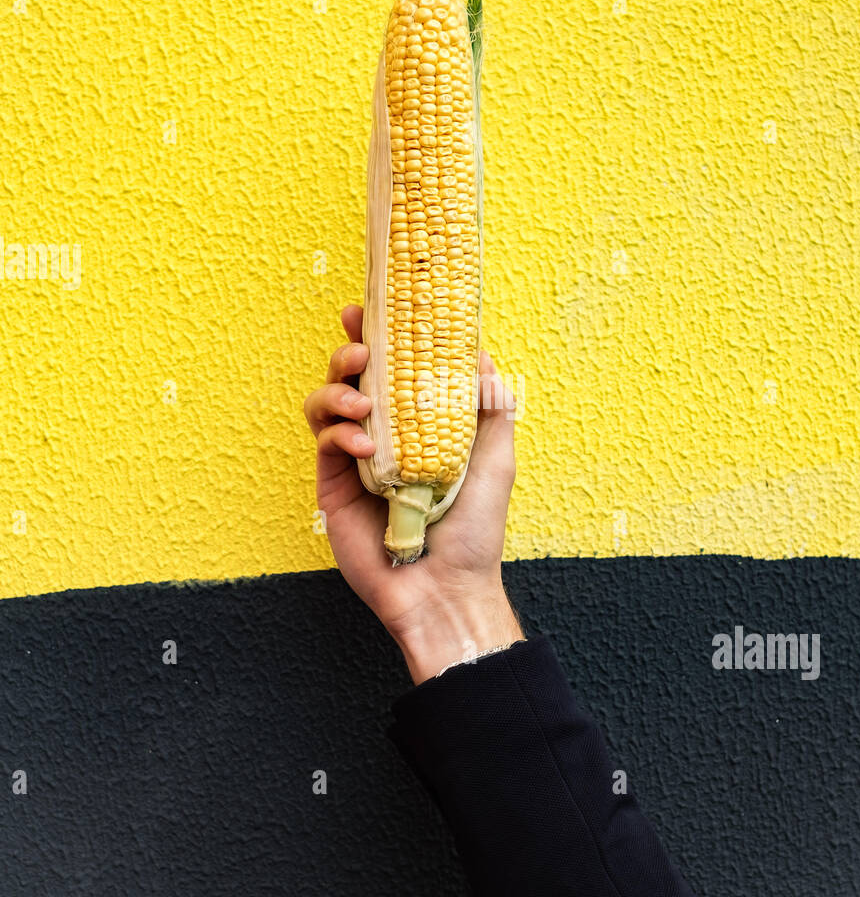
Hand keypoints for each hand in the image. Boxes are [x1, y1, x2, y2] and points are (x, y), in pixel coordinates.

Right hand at [304, 305, 523, 683]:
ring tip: (364, 404)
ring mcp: (356, 458)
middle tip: (361, 348)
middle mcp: (385, 435)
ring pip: (327, 402)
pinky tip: (364, 442)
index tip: (372, 307)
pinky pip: (325, 442)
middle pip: (352, 376)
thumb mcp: (496, 460)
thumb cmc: (475, 531)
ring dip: (339, 390)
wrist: (445, 589)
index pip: (395, 368)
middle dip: (349, 350)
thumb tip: (482, 356)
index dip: (380, 333)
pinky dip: (340, 432)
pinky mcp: (335, 484)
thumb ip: (489, 408)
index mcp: (420, 424)